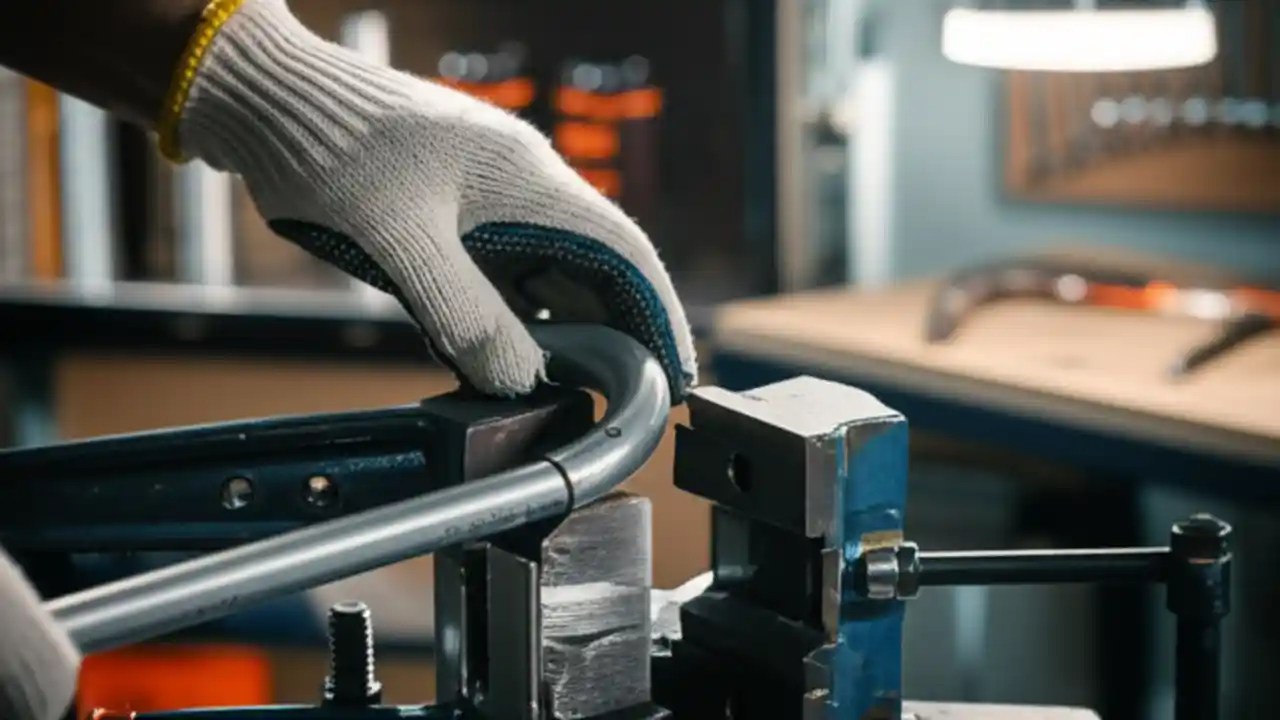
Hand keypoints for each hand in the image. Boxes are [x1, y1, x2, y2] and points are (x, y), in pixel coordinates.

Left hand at [172, 0, 695, 398]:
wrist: (268, 98)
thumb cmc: (330, 153)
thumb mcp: (399, 242)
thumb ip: (464, 314)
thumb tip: (520, 379)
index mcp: (527, 181)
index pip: (624, 252)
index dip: (658, 315)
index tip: (675, 371)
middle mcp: (521, 185)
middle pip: (597, 264)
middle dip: (621, 330)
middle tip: (634, 395)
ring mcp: (488, 195)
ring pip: (551, 268)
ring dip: (570, 324)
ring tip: (581, 384)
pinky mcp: (454, 207)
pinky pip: (508, 266)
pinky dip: (520, 311)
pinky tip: (511, 348)